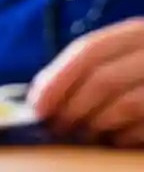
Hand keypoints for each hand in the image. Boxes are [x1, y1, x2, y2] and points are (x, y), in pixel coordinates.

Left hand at [29, 18, 143, 146]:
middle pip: (103, 79)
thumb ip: (87, 71)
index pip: (89, 50)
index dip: (57, 79)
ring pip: (125, 105)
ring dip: (96, 125)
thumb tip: (38, 97)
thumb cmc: (140, 78)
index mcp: (139, 31)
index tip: (37, 106)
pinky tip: (116, 139)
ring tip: (86, 133)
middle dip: (72, 108)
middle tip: (57, 128)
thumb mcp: (122, 60)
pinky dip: (123, 137)